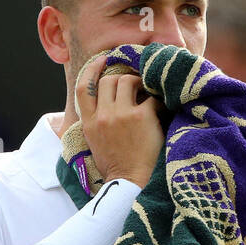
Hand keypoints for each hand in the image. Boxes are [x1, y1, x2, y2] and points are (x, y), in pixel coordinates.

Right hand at [74, 52, 162, 187]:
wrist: (132, 184)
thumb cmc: (117, 166)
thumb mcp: (95, 143)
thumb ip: (96, 121)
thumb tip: (104, 101)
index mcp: (89, 123)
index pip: (83, 87)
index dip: (92, 69)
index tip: (103, 61)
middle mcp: (102, 116)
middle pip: (108, 81)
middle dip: (122, 79)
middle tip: (136, 86)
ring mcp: (122, 115)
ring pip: (127, 81)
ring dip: (139, 84)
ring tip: (148, 95)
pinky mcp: (142, 117)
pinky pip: (151, 97)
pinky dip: (158, 101)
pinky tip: (162, 110)